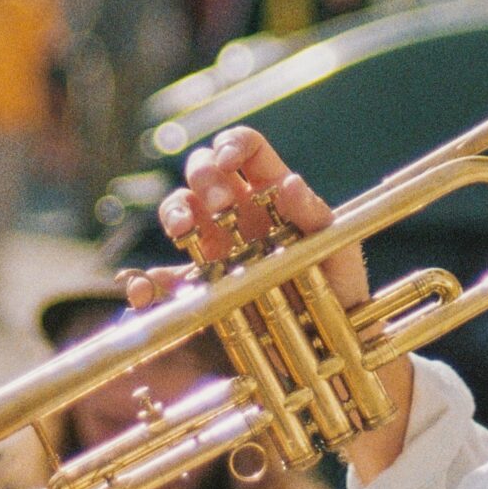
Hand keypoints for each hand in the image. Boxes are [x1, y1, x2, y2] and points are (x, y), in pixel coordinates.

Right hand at [138, 127, 365, 306]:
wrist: (328, 344)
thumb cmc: (339, 286)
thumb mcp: (336, 249)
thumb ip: (314, 215)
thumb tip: (289, 182)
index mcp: (271, 192)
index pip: (246, 148)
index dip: (231, 144)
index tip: (227, 162)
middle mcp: (238, 210)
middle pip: (203, 168)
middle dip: (204, 177)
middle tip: (220, 207)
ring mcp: (215, 243)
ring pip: (179, 207)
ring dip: (175, 210)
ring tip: (183, 231)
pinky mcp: (200, 282)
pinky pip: (163, 272)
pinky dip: (148, 276)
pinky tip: (148, 284)